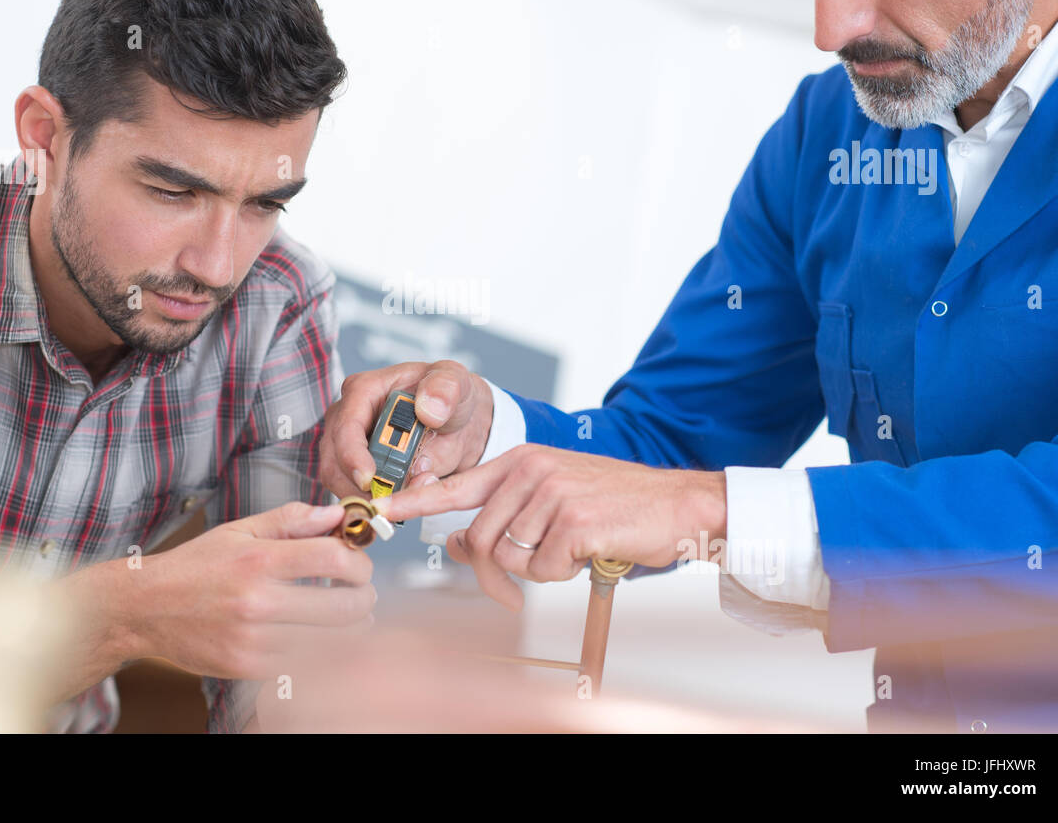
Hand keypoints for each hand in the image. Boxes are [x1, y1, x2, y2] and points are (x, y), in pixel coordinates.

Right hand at [132, 501, 375, 678]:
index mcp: (258, 560)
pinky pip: (304, 665)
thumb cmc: (193, 567)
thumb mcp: (238, 531)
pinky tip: (320, 637)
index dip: (358, 561)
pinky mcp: (247, 669)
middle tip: (361, 592)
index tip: (358, 563)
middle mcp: (257, 601)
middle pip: (342, 605)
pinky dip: (322, 652)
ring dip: (351, 629)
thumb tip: (336, 514)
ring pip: (330, 642)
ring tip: (349, 616)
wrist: (143, 610)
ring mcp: (253, 640)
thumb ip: (290, 520)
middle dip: (363, 597)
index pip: (332, 558)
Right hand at [319, 360, 493, 497]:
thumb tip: (428, 410)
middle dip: (361, 486)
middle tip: (397, 499)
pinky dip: (374, 502)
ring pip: (339, 482)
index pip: (347, 426)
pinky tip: (400, 502)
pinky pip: (353, 493)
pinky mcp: (355, 469)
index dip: (353, 456)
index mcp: (365, 390)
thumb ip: (446, 390)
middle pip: (334, 460)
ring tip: (408, 497)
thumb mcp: (456, 382)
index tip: (369, 479)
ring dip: (369, 497)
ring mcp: (346, 445)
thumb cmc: (450, 397)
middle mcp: (347, 417)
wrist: (458, 423)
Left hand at [380, 445, 726, 611]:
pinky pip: (543, 569)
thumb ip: (504, 515)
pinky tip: (587, 552)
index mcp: (519, 461)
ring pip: (511, 558)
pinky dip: (563, 574)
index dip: (413, 501)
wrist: (675, 503)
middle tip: (511, 596)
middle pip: (479, 539)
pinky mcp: (573, 521)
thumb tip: (458, 544)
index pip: (454, 485)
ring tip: (569, 553)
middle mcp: (529, 470)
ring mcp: (551, 493)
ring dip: (537, 571)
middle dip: (490, 577)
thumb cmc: (614, 505)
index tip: (381, 509)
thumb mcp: (551, 498)